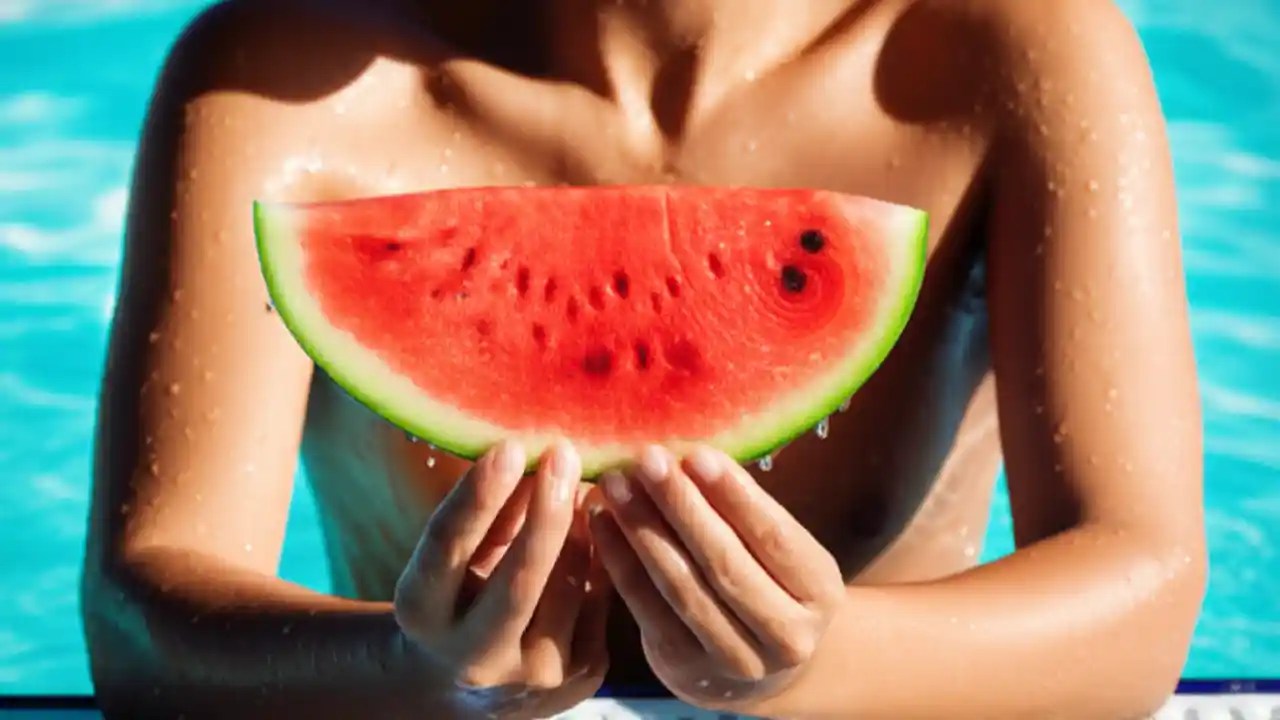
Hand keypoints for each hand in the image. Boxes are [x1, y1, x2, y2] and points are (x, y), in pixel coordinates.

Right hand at [393, 440, 611, 718]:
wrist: (478, 680)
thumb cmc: (462, 592)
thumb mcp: (457, 556)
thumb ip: (488, 514)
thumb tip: (528, 453)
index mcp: (423, 615)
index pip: (448, 547)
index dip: (479, 496)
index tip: (509, 447)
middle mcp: (473, 658)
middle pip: (518, 580)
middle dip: (545, 512)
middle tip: (564, 452)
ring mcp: (532, 676)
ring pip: (568, 586)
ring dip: (581, 528)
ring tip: (584, 483)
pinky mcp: (580, 677)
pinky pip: (599, 600)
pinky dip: (601, 556)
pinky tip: (603, 522)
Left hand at [588, 446, 843, 710]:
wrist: (759, 667)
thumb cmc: (766, 580)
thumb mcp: (778, 551)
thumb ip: (744, 510)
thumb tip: (687, 453)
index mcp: (820, 593)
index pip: (775, 537)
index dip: (735, 496)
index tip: (697, 454)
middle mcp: (787, 636)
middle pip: (725, 563)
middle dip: (681, 506)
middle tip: (647, 459)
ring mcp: (735, 660)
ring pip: (682, 587)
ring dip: (643, 529)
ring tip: (615, 484)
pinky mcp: (684, 670)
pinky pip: (646, 608)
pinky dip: (621, 561)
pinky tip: (602, 522)